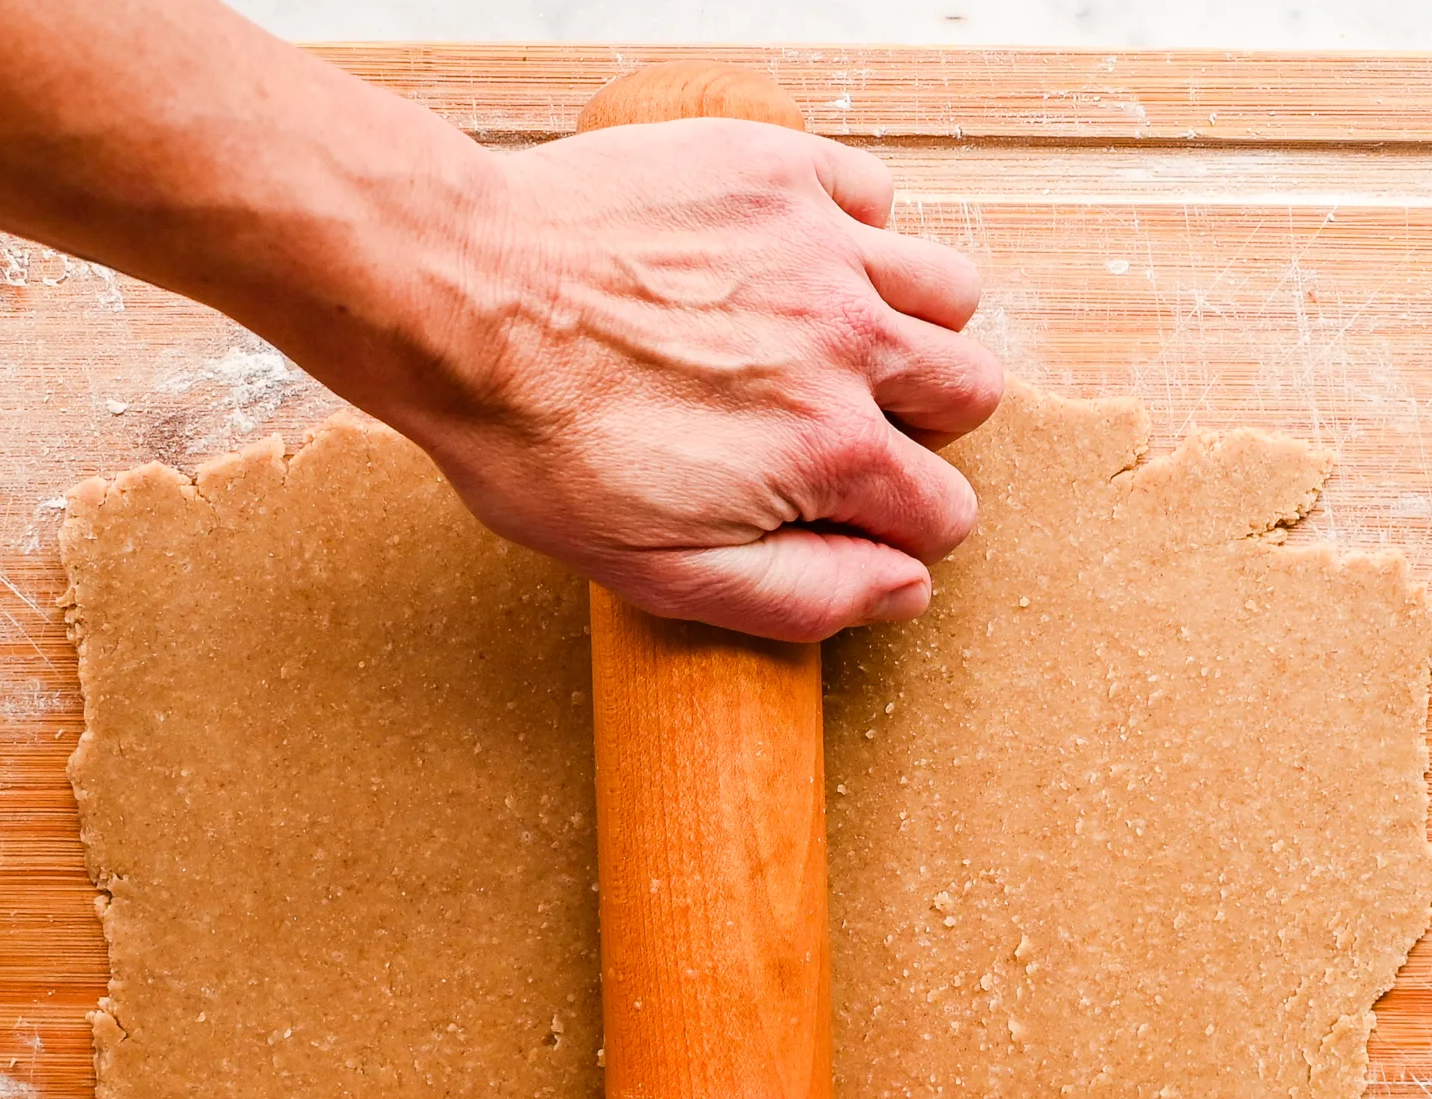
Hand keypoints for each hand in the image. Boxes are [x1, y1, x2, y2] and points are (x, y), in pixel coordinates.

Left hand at [387, 119, 1003, 642]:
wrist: (460, 301)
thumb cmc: (538, 443)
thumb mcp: (662, 574)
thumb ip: (804, 596)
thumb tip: (905, 590)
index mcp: (829, 452)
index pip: (945, 510)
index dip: (899, 525)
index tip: (846, 508)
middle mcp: (848, 342)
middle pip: (971, 390)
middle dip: (921, 421)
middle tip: (838, 419)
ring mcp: (819, 247)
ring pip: (948, 289)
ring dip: (910, 321)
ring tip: (833, 337)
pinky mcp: (776, 169)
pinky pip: (873, 195)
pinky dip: (852, 229)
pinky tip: (787, 261)